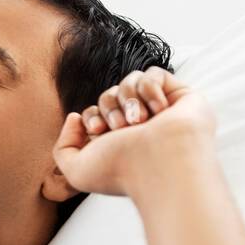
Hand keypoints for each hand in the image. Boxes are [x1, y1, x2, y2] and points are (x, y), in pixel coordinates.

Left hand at [52, 67, 215, 196]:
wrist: (160, 164)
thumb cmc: (121, 171)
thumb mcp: (76, 170)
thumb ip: (63, 147)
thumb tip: (75, 117)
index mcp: (119, 141)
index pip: (96, 112)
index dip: (91, 116)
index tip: (98, 130)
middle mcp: (141, 127)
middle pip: (110, 95)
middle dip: (109, 107)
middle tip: (120, 128)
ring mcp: (161, 112)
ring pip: (130, 81)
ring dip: (128, 99)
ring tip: (139, 121)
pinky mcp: (181, 97)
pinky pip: (154, 73)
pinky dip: (149, 88)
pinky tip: (159, 110)